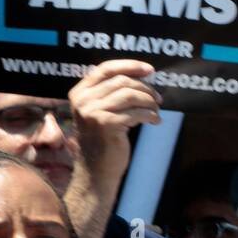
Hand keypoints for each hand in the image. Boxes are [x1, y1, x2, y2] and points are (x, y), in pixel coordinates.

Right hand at [68, 58, 161, 183]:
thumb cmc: (101, 141)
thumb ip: (110, 93)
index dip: (130, 66)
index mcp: (79, 93)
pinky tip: (155, 121)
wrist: (96, 172)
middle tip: (158, 97)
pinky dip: (150, 115)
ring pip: (130, 95)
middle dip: (145, 88)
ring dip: (149, 101)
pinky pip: (136, 113)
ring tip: (157, 109)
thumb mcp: (99, 112)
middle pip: (121, 81)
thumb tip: (141, 76)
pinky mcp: (107, 125)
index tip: (150, 70)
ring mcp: (93, 113)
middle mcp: (83, 101)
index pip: (106, 69)